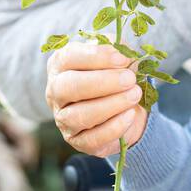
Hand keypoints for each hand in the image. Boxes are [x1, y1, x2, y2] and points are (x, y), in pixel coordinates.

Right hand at [46, 43, 147, 157]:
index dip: (96, 57)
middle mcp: (56, 92)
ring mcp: (63, 119)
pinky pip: (92, 138)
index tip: (122, 59)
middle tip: (130, 79)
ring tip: (135, 95)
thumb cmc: (117, 75)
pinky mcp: (77, 141)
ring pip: (78, 115)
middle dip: (102, 82)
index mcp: (61, 65)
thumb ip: (119, 50)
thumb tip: (123, 54)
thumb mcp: (118, 57)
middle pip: (68, 87)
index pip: (68, 57)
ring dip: (110, 105)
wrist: (126, 108)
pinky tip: (130, 115)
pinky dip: (114, 127)